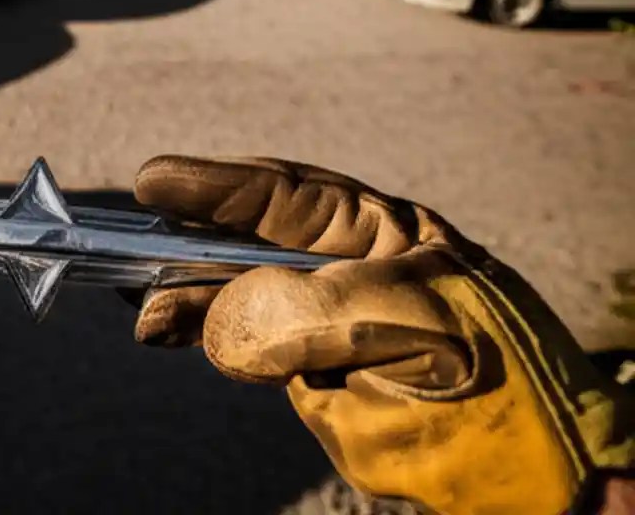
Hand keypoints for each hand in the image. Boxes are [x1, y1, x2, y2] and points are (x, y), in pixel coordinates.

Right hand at [131, 156, 633, 514]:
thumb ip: (302, 310)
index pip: (285, 194)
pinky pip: (234, 343)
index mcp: (382, 231)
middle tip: (127, 251)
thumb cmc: (494, 374)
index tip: (151, 181)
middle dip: (185, 244)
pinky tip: (164, 331)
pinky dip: (195, 335)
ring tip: (143, 307)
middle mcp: (341, 268)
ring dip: (179, 294)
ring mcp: (318, 321)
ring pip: (229, 293)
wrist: (529, 474)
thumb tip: (211, 325)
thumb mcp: (406, 318)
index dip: (216, 184)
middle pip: (244, 240)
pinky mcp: (302, 372)